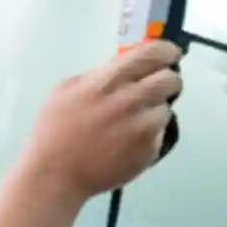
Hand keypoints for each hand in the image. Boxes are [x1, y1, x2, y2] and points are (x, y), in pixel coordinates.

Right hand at [24, 40, 182, 202]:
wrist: (55, 174)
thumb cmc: (55, 131)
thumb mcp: (67, 89)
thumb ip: (99, 74)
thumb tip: (125, 67)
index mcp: (108, 81)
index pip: (154, 53)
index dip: (166, 51)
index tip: (169, 54)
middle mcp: (129, 100)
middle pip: (171, 79)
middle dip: (167, 80)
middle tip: (157, 87)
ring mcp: (142, 128)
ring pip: (167, 109)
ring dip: (155, 111)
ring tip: (134, 121)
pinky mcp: (148, 150)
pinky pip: (160, 134)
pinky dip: (149, 135)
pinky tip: (127, 141)